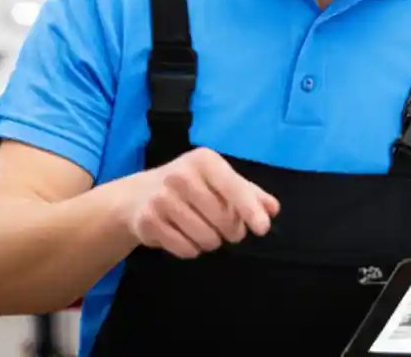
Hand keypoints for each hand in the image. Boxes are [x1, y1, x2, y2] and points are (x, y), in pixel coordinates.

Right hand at [127, 147, 279, 258]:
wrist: (138, 195)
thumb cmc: (189, 186)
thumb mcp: (219, 181)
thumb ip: (248, 193)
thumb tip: (272, 209)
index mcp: (204, 161)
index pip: (233, 187)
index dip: (249, 209)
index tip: (262, 228)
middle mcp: (181, 176)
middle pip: (222, 219)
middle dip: (231, 231)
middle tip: (225, 228)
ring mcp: (162, 198)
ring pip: (205, 238)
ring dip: (211, 242)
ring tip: (204, 231)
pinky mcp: (149, 221)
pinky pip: (185, 249)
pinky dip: (192, 249)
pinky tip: (186, 237)